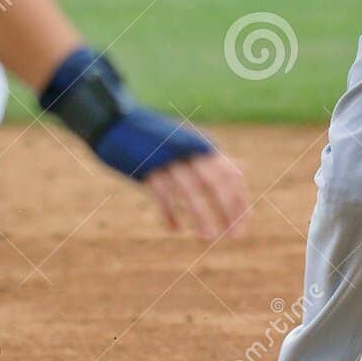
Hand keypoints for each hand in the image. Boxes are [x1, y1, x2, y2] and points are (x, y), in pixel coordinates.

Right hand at [92, 108, 249, 241]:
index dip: (240, 198)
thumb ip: (214, 158)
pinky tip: (174, 228)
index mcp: (203, 146)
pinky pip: (162, 193)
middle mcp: (189, 150)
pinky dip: (169, 212)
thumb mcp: (190, 144)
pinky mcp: (146, 166)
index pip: (230, 174)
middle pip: (215, 182)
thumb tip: (242, 168)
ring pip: (190, 190)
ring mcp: (167, 158)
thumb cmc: (159, 139)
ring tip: (207, 238)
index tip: (244, 223)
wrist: (117, 122)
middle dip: (228, 210)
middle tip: (235, 236)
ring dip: (201, 216)